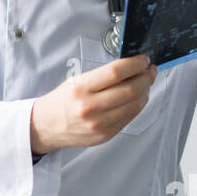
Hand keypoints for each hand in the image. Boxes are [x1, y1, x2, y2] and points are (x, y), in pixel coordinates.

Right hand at [30, 55, 157, 153]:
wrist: (47, 126)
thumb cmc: (61, 102)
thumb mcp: (76, 81)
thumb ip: (103, 76)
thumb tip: (131, 68)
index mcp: (80, 89)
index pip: (116, 72)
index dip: (135, 64)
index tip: (143, 60)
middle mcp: (90, 108)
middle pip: (130, 90)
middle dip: (146, 77)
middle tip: (150, 70)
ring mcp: (99, 124)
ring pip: (134, 105)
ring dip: (146, 91)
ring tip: (145, 83)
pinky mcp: (105, 135)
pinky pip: (130, 118)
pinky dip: (138, 105)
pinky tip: (137, 98)